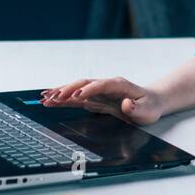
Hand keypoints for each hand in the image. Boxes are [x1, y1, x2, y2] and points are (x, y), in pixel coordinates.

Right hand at [39, 76, 165, 125]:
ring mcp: (99, 92)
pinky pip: (76, 98)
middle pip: (84, 84)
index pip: (100, 85)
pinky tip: (51, 101)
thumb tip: (125, 104)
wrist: (151, 102)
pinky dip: (64, 99)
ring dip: (61, 94)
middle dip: (68, 90)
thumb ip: (136, 108)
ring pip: (76, 90)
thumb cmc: (150, 106)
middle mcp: (106, 85)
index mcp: (119, 85)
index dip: (88, 90)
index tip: (76, 97)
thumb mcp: (148, 110)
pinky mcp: (94, 99)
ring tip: (44, 99)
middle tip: (53, 98)